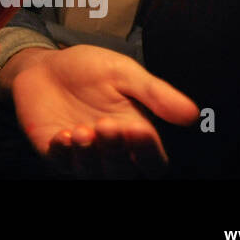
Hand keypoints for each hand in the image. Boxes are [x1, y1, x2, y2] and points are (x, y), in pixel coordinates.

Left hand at [0, 45, 199, 177]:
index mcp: (136, 135)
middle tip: (105, 123)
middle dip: (115, 152)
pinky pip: (60, 163)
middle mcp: (111, 152)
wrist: (46, 64)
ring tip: (81, 129)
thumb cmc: (90, 70)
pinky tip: (61, 135)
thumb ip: (155, 93)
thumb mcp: (124, 73)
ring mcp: (82, 155)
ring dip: (88, 156)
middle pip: (123, 173)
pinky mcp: (55, 153)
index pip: (153, 162)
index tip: (138, 129)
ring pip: (93, 174)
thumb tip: (193, 114)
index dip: (148, 152)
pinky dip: (62, 153)